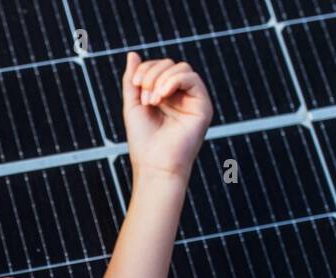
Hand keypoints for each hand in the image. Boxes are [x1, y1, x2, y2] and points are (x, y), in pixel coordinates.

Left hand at [121, 52, 213, 180]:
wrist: (155, 165)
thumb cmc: (143, 141)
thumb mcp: (133, 105)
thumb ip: (132, 80)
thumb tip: (132, 54)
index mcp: (165, 96)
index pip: (159, 67)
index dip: (145, 69)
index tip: (136, 85)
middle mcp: (180, 96)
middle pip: (169, 65)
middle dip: (152, 75)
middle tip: (145, 98)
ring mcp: (192, 100)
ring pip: (181, 68)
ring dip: (161, 79)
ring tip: (152, 101)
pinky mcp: (203, 106)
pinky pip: (191, 78)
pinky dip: (174, 80)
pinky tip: (162, 95)